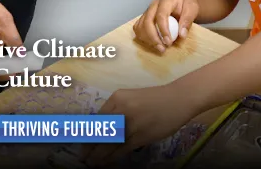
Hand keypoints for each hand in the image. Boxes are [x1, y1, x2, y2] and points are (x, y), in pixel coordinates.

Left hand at [82, 85, 197, 165]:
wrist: (180, 99)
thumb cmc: (157, 98)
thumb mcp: (132, 99)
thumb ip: (117, 111)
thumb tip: (101, 128)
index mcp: (117, 98)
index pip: (96, 119)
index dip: (86, 133)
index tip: (80, 142)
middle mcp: (122, 109)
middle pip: (99, 132)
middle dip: (89, 147)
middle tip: (83, 156)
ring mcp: (131, 124)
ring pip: (108, 144)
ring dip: (97, 155)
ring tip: (91, 162)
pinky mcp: (140, 136)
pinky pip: (121, 150)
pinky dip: (110, 157)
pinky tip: (104, 162)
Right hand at [133, 0, 199, 53]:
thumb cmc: (186, 2)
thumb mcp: (192, 8)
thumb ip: (187, 20)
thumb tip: (182, 35)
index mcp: (166, 1)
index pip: (161, 16)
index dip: (163, 30)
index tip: (169, 42)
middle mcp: (154, 5)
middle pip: (147, 22)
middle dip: (154, 37)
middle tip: (163, 48)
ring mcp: (147, 11)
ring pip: (140, 26)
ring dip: (148, 39)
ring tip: (160, 48)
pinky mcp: (144, 17)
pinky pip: (138, 28)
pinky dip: (143, 37)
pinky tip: (152, 43)